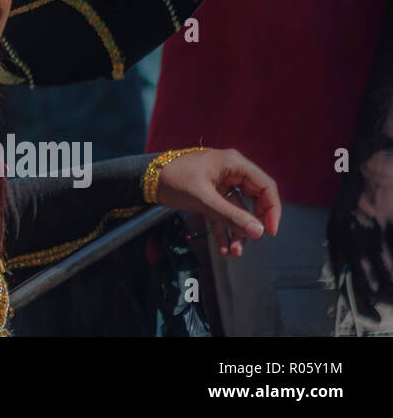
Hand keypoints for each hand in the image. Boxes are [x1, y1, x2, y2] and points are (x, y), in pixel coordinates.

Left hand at [155, 149, 281, 257]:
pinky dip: (223, 230)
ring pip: (237, 210)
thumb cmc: (173, 180)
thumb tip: (258, 232)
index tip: (270, 232)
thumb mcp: (203, 199)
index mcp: (233, 163)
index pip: (265, 186)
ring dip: (236, 232)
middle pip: (254, 200)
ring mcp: (220, 183)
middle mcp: (230, 171)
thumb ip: (231, 216)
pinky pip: (222, 213)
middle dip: (251, 224)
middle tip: (251, 243)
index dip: (272, 209)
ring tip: (235, 253)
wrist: (145, 179)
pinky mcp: (210, 194)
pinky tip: (224, 249)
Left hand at [328, 148, 392, 321]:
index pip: (347, 274)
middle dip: (380, 296)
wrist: (373, 161)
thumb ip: (343, 245)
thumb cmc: (358, 190)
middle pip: (369, 278)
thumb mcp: (340, 217)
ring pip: (388, 268)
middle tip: (384, 304)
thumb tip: (348, 272)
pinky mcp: (391, 220)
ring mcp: (376, 227)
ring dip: (392, 282)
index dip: (361, 297)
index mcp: (338, 234)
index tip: (371, 310)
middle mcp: (354, 233)